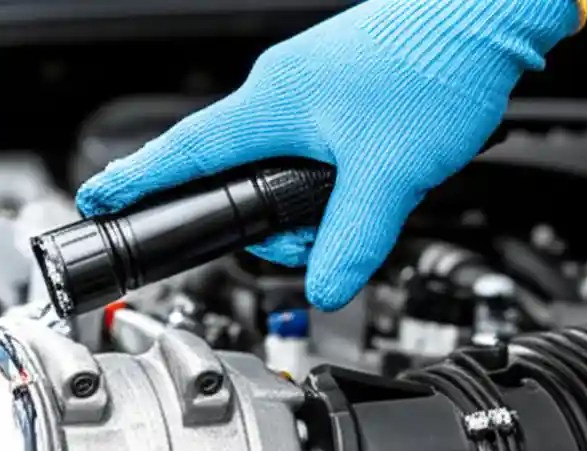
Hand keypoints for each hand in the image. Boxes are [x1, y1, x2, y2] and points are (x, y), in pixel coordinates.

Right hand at [76, 0, 578, 309]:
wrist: (488, 15)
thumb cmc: (437, 65)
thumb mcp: (391, 176)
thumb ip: (351, 241)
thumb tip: (327, 286)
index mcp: (271, 105)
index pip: (184, 152)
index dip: (137, 181)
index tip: (98, 198)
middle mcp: (280, 90)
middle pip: (238, 174)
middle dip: (269, 220)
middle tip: (311, 240)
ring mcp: (309, 86)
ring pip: (279, 164)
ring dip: (310, 200)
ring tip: (363, 201)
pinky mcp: (338, 88)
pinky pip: (310, 145)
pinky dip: (329, 176)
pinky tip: (371, 178)